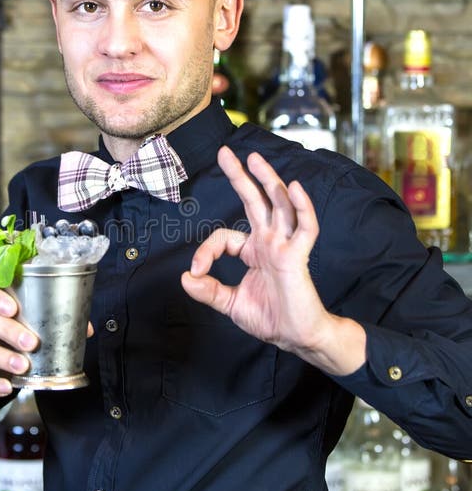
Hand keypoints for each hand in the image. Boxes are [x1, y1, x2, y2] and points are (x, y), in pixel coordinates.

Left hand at [181, 146, 365, 374]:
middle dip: (240, 177)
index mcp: (253, 251)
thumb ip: (208, 291)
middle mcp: (270, 242)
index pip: (224, 236)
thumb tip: (185, 278)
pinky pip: (304, 228)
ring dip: (269, 180)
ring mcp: (285, 246)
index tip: (197, 272)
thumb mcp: (231, 304)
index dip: (206, 250)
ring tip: (255, 159)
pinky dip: (302, 207)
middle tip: (226, 153)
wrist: (296, 338)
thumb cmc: (271, 318)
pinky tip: (294, 188)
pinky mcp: (298, 257)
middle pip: (255, 201)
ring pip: (279, 206)